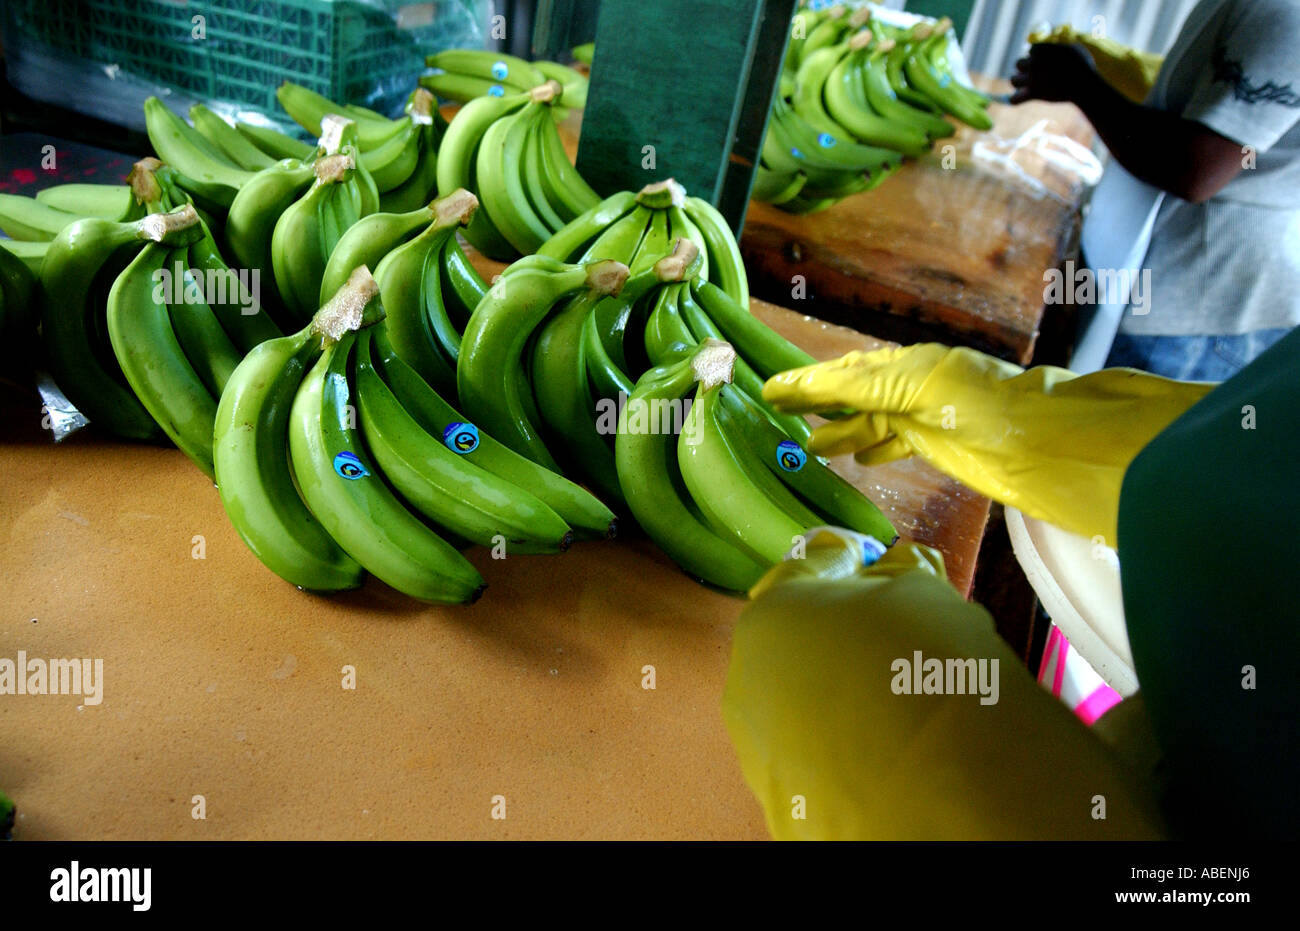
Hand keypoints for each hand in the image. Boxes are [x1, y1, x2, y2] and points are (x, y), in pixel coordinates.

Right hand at [763, 344, 1212, 543]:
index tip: (769, 389)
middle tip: (779, 414)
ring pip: (871, 421)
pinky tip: (858, 459)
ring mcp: (926, 416)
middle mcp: (913, 385)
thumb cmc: (983, 407)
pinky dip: (872, 448)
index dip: (806, 381)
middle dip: (817, 403)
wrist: (1044, 442)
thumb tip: (806, 384)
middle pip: (854, 394)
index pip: (844, 373)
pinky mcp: (941, 445)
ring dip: (839, 431)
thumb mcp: (915, 388)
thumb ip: (861, 388)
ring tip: (808, 446)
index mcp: (906, 365)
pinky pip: (895, 441)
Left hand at [1010, 42, 1097, 103]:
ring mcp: (1031, 78)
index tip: (1044, 62)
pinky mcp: (1033, 94)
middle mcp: (1033, 62)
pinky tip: (1019, 98)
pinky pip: (1015, 100)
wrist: (1084, 83)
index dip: (1036, 56)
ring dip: (1018, 82)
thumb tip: (1052, 48)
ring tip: (1025, 85)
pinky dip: (1015, 99)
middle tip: (1034, 74)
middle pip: (1018, 64)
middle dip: (1024, 68)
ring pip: (1013, 81)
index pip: (1031, 51)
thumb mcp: (1072, 49)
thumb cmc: (1082, 65)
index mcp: (1041, 48)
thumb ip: (1058, 47)